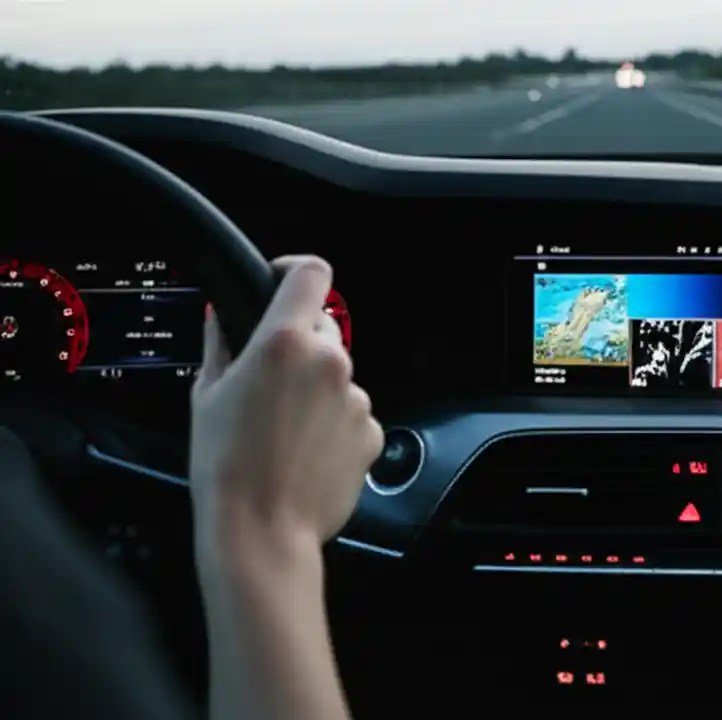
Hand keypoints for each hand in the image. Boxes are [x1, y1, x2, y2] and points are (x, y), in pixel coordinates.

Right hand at [189, 256, 382, 564]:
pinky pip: (352, 415)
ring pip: (338, 376)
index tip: (282, 281)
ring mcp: (356, 398)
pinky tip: (305, 452)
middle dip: (300, 345)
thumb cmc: (225, 467)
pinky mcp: (372, 431)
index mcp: (285, 341)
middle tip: (269, 381)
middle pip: (324, 328)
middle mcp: (329, 362)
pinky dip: (334, 426)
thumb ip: (221, 343)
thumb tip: (221, 315)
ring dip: (316, 391)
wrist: (261, 532)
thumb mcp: (206, 394)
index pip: (312, 273)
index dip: (296, 271)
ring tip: (283, 430)